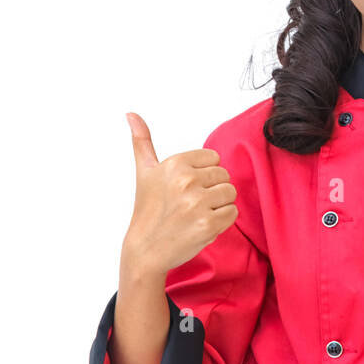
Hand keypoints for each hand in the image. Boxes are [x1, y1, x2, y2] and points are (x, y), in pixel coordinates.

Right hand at [122, 112, 238, 280]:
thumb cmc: (147, 210)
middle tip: (190, 204)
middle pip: (224, 176)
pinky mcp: (208, 225)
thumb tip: (131, 113)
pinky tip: (202, 225)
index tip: (186, 188)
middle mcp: (186, 181)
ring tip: (196, 214)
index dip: (203, 175)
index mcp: (175, 164)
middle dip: (212, 190)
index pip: (213, 159)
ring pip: (230, 194)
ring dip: (218, 206)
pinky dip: (222, 221)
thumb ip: (141, 140)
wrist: (146, 250)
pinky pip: (232, 213)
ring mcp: (198, 203)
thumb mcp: (144, 172)